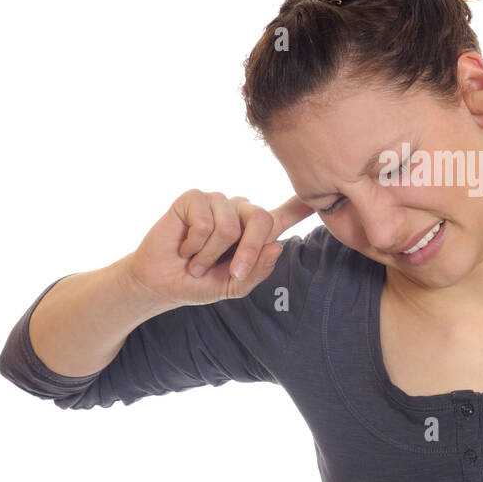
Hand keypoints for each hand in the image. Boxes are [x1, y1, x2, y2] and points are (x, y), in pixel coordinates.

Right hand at [124, 190, 315, 306]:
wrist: (163, 284)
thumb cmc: (200, 282)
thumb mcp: (235, 286)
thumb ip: (258, 270)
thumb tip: (277, 246)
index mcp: (255, 232)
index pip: (284, 214)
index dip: (303, 205)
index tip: (319, 196)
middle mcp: (239, 211)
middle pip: (261, 219)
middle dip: (247, 252)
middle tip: (230, 271)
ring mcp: (217, 202)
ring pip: (229, 226)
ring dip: (209, 254)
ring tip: (197, 260)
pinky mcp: (194, 198)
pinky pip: (205, 221)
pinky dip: (194, 244)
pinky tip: (184, 246)